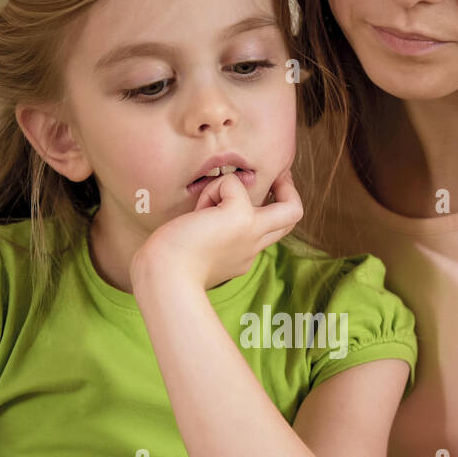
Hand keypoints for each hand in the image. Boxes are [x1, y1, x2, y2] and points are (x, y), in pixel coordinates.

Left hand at [131, 169, 302, 290]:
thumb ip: (206, 233)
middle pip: (293, 217)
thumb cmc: (167, 269)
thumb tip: (203, 210)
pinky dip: (214, 187)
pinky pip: (232, 183)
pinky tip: (197, 210)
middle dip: (287, 190)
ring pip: (292, 207)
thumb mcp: (195, 251)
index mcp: (242, 256)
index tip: (244, 198)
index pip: (269, 231)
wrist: (163, 278)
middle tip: (265, 178)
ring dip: (256, 187)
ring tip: (213, 198)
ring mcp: (252, 231)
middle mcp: (253, 246)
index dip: (266, 209)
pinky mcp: (240, 216)